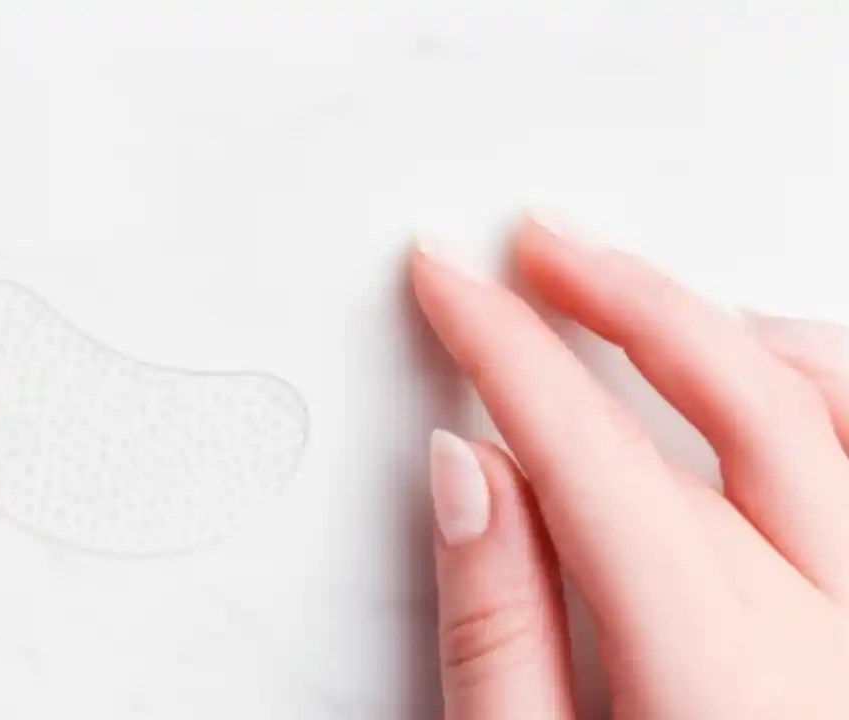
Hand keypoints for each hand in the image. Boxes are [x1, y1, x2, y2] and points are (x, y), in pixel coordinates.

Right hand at [415, 216, 848, 718]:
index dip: (509, 349)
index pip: (598, 455)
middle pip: (734, 403)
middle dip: (622, 299)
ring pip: (829, 411)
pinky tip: (765, 362)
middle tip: (542, 247)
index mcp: (723, 682)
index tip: (454, 285)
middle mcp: (834, 642)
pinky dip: (819, 386)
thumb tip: (469, 480)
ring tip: (640, 287)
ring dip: (728, 328)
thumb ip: (496, 633)